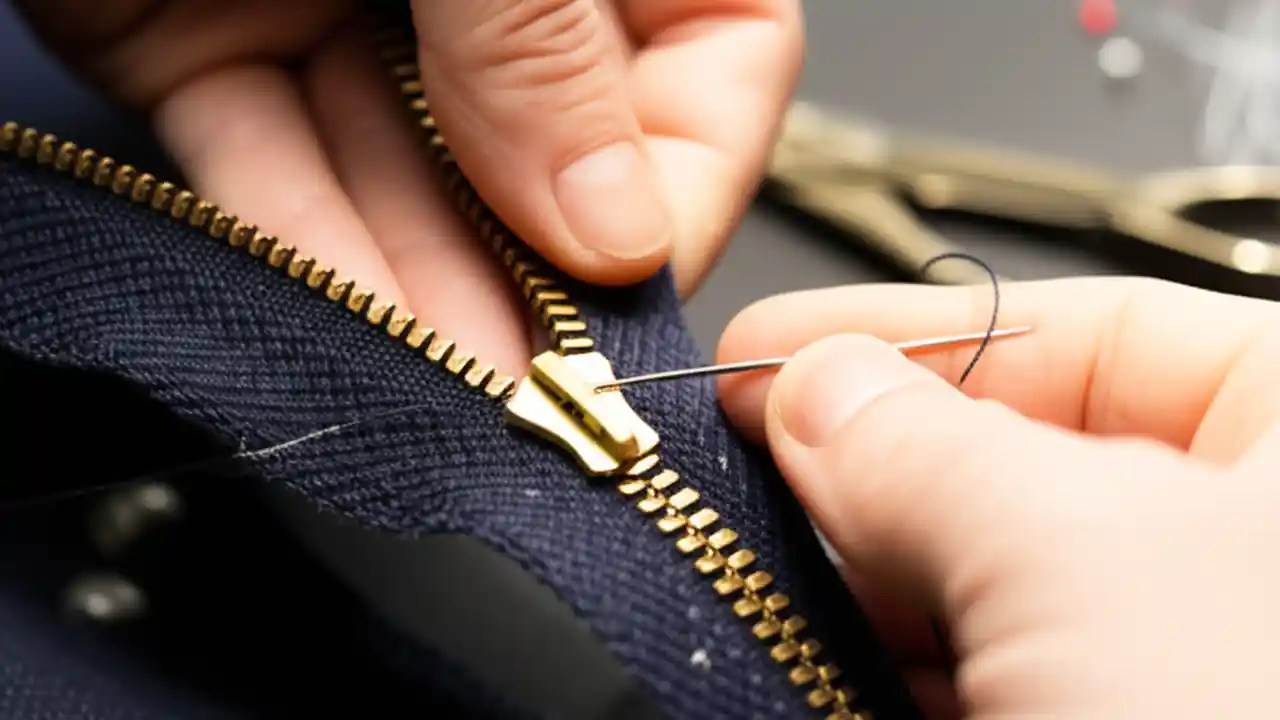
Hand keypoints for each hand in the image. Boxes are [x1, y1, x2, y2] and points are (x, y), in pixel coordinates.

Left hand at [16, 0, 800, 372]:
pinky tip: (349, 337)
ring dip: (424, 290)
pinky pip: (269, 157)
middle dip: (537, 269)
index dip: (684, 170)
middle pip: (547, 136)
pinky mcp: (211, 37)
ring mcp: (347, 0)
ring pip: (404, 172)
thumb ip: (542, 38)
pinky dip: (299, 247)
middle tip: (540, 381)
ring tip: (454, 396)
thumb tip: (617, 219)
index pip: (709, 48)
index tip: (633, 272)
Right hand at [717, 277, 1279, 717]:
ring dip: (870, 573)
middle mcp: (1248, 556)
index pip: (1108, 333)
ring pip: (995, 578)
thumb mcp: (1077, 561)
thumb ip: (930, 449)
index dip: (923, 329)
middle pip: (1030, 456)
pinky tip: (821, 657)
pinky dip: (896, 665)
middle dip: (880, 458)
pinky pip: (991, 674)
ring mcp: (1180, 659)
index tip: (785, 345)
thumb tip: (822, 391)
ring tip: (770, 566)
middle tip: (761, 451)